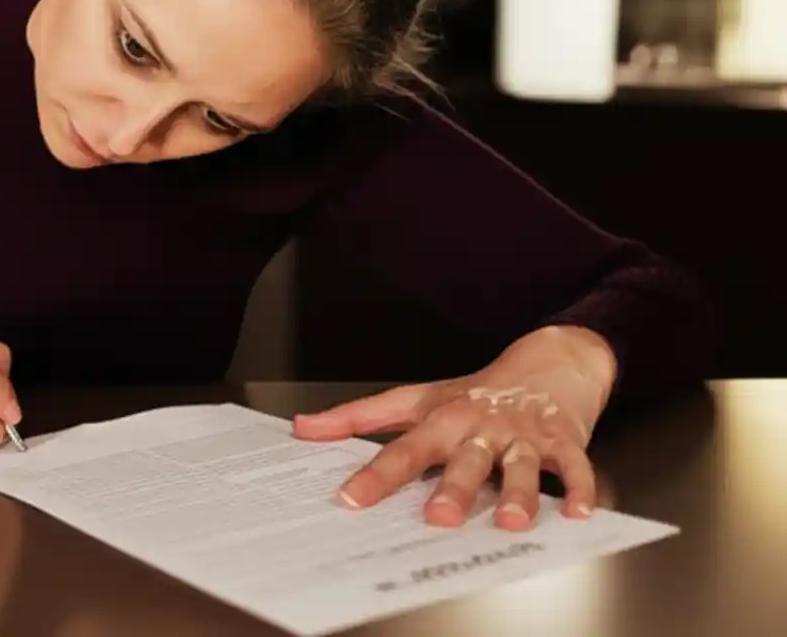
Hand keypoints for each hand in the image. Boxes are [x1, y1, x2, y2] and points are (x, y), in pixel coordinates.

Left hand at [293, 326, 616, 530]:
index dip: (375, 476)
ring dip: (518, 495)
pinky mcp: (564, 441)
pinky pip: (575, 467)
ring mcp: (524, 436)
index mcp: (443, 421)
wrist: (549, 361)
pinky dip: (581, 489)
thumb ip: (359, 417)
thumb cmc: (476, 392)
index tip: (351, 500)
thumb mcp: (416, 399)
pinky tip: (581, 513)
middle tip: (439, 516)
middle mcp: (482, 428)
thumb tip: (303, 428)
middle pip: (465, 461)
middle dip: (453, 489)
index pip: (402, 450)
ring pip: (521, 468)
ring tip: (511, 521)